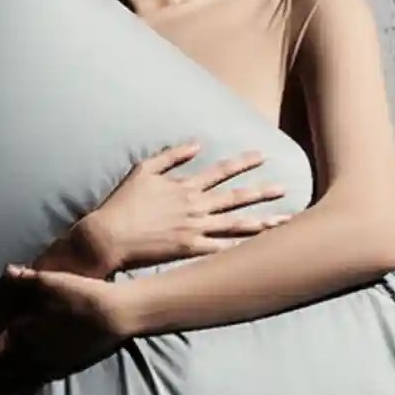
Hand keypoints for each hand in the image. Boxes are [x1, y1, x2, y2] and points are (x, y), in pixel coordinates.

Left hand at [0, 263, 136, 378]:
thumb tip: (7, 271)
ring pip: (13, 383)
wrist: (115, 316)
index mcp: (22, 334)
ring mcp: (47, 364)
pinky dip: (16, 388)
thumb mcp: (53, 281)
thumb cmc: (83, 295)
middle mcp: (31, 354)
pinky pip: (33, 382)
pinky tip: (11, 390)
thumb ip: (26, 279)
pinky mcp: (62, 368)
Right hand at [83, 139, 292, 272]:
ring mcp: (195, 229)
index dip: (243, 162)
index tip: (262, 156)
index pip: (221, 171)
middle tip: (284, 188)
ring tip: (284, 221)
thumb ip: (171, 156)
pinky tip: (259, 248)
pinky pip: (221, 249)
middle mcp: (195, 206)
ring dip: (261, 221)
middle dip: (262, 192)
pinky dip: (241, 248)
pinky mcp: (190, 249)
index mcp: (185, 186)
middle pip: (236, 198)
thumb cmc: (123, 203)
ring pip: (236, 224)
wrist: (110, 236)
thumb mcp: (143, 169)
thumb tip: (196, 144)